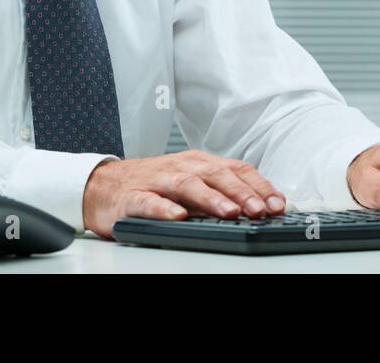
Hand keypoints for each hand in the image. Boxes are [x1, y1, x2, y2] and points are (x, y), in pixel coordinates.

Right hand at [81, 150, 286, 238]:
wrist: (101, 185)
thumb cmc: (151, 185)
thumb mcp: (190, 181)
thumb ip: (219, 191)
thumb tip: (259, 206)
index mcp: (198, 163)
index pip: (235, 169)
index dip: (258, 186)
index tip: (277, 204)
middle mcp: (180, 168)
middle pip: (215, 175)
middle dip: (241, 193)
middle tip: (259, 210)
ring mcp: (156, 181)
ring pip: (187, 185)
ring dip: (211, 198)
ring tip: (229, 212)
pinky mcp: (132, 197)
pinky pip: (149, 202)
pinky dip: (164, 208)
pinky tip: (178, 216)